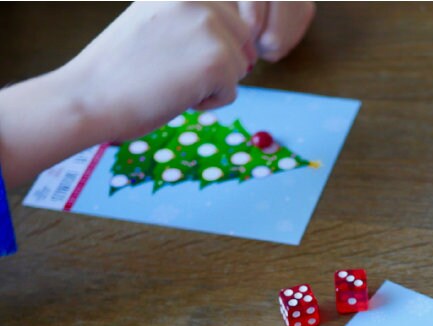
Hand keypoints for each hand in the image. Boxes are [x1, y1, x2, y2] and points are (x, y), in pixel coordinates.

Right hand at [63, 2, 312, 143]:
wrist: (91, 94)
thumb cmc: (121, 66)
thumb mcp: (157, 20)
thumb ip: (193, 17)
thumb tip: (241, 30)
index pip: (231, 16)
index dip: (214, 44)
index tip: (179, 56)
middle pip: (242, 41)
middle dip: (219, 65)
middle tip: (176, 72)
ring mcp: (210, 28)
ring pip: (240, 68)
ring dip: (213, 84)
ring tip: (172, 80)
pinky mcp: (217, 61)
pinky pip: (233, 93)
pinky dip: (209, 103)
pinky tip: (176, 94)